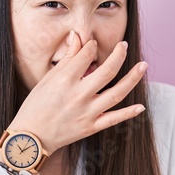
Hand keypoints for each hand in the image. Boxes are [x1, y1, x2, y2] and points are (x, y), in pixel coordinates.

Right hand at [7, 30, 147, 152]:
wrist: (31, 137)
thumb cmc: (36, 106)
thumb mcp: (47, 79)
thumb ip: (67, 59)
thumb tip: (77, 37)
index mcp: (64, 80)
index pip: (86, 55)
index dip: (92, 46)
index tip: (93, 44)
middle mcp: (78, 95)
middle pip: (107, 71)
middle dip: (119, 55)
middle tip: (124, 45)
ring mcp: (87, 112)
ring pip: (116, 93)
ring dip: (133, 78)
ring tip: (143, 65)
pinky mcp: (91, 127)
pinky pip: (114, 119)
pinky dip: (129, 113)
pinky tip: (141, 106)